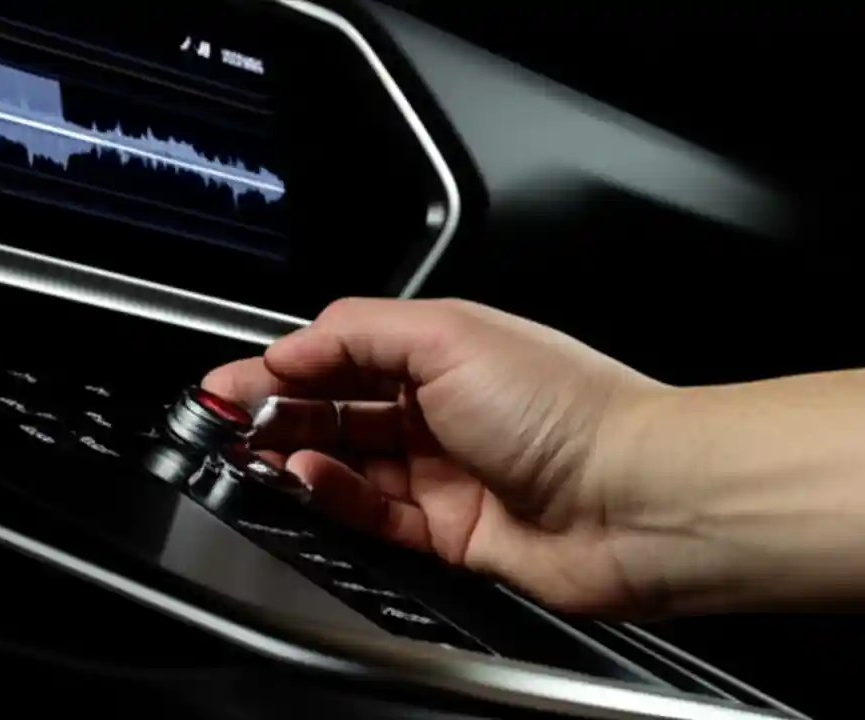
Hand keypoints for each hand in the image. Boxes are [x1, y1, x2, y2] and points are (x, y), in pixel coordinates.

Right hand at [204, 298, 670, 615]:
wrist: (635, 499)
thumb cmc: (566, 407)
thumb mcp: (448, 335)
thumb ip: (358, 333)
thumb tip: (291, 344)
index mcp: (447, 350)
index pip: (345, 353)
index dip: (284, 363)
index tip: (232, 378)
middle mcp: (445, 409)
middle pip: (340, 407)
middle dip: (278, 408)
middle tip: (228, 417)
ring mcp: (446, 472)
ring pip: (350, 462)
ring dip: (299, 452)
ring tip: (257, 448)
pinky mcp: (450, 532)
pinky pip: (374, 514)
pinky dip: (336, 496)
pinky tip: (308, 477)